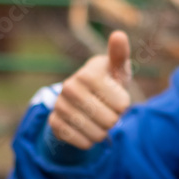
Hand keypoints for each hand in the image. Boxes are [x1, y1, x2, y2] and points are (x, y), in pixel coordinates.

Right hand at [48, 30, 131, 149]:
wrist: (83, 99)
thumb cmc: (108, 82)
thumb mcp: (117, 69)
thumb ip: (120, 55)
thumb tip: (118, 35)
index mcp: (88, 73)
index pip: (122, 105)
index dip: (124, 105)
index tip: (116, 97)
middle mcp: (69, 87)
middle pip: (110, 121)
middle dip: (113, 119)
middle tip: (106, 110)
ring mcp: (59, 105)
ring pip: (97, 134)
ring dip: (103, 131)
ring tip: (98, 119)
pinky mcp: (54, 123)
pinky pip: (83, 143)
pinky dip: (90, 140)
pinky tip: (86, 128)